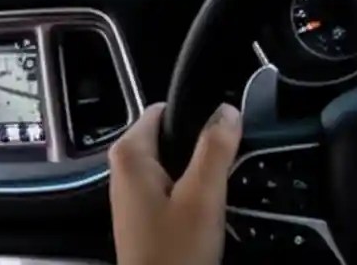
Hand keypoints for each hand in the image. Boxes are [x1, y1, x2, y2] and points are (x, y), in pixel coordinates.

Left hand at [110, 102, 242, 264]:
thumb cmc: (176, 248)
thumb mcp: (202, 195)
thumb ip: (215, 148)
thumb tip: (228, 108)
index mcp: (130, 156)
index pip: (162, 109)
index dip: (195, 112)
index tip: (225, 126)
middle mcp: (125, 170)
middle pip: (169, 135)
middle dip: (200, 141)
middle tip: (231, 154)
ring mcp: (134, 194)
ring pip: (174, 161)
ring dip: (199, 166)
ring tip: (226, 175)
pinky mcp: (146, 214)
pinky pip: (173, 183)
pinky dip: (192, 186)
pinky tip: (211, 200)